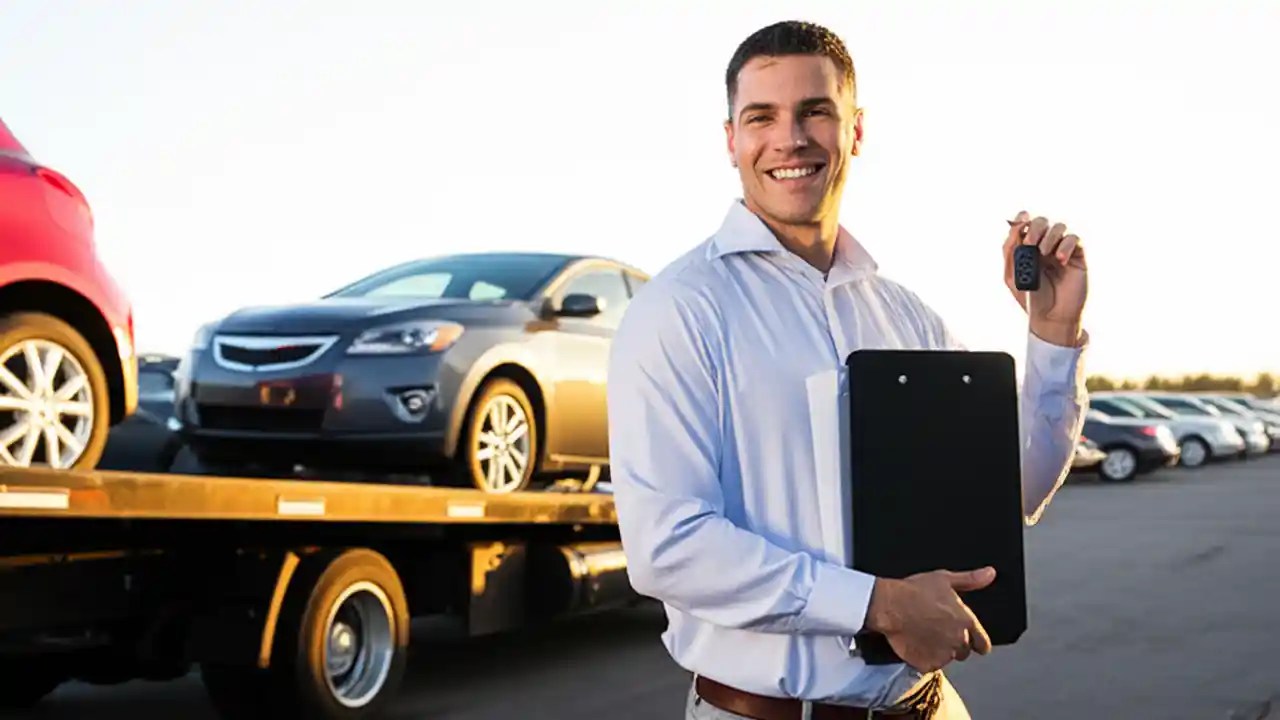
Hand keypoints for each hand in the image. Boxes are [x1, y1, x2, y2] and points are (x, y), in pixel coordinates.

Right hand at [864, 567, 995, 672]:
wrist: (889, 605)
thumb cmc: (915, 590)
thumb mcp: (944, 579)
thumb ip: (971, 580)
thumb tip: (990, 574)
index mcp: (967, 622)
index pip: (983, 644)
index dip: (977, 642)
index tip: (969, 640)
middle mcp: (959, 641)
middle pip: (964, 652)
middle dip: (954, 644)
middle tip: (937, 631)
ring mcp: (943, 654)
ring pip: (947, 658)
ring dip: (940, 651)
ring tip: (924, 635)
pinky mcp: (928, 664)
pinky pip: (931, 665)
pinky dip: (925, 658)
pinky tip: (916, 644)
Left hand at [1002, 211, 1087, 346]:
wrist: (1050, 317)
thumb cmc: (1031, 299)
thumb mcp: (1012, 276)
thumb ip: (1010, 252)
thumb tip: (1013, 228)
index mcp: (1027, 249)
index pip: (1026, 225)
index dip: (1023, 218)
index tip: (1021, 219)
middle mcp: (1045, 247)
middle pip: (1042, 222)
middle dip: (1035, 227)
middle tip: (1030, 242)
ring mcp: (1061, 250)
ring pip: (1059, 227)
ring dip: (1049, 235)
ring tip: (1044, 253)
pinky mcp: (1077, 257)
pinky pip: (1075, 238)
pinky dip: (1066, 244)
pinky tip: (1060, 259)